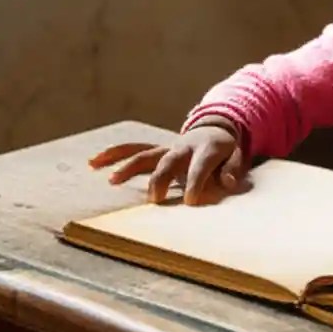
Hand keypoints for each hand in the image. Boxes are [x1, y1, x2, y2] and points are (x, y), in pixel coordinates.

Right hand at [88, 117, 247, 205]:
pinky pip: (133, 150)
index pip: (199, 168)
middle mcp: (183, 146)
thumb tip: (228, 183)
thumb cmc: (226, 151)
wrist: (215, 128)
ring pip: (144, 153)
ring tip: (110, 180)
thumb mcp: (238, 158)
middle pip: (168, 161)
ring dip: (126, 165)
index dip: (195, 184)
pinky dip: (114, 154)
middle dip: (161, 179)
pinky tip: (94, 162)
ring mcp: (166, 147)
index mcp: (206, 149)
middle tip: (154, 199)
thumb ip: (233, 171)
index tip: (189, 203)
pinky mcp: (156, 149)